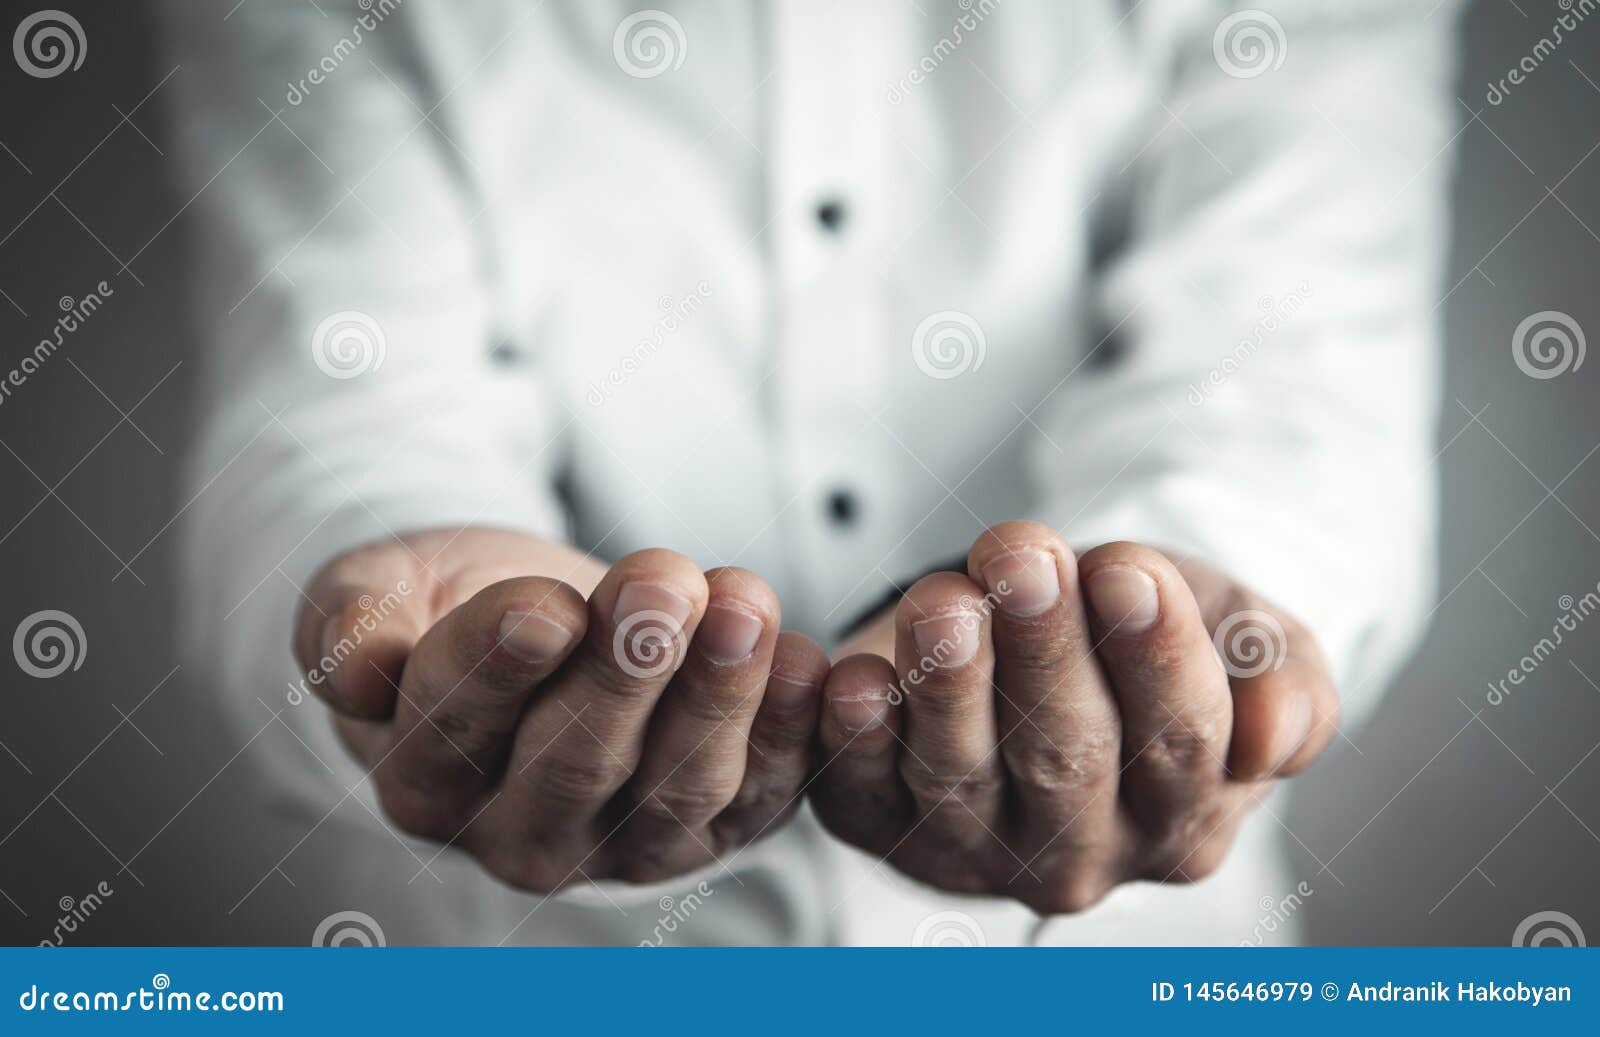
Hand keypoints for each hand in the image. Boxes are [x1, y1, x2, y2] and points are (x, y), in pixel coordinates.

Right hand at [293, 527, 828, 891]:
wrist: (539, 626)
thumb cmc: (447, 608)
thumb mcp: (376, 591)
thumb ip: (351, 621)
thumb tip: (353, 664)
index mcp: (423, 779)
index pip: (455, 726)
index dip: (498, 667)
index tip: (543, 609)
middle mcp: (523, 833)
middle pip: (576, 763)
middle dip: (625, 670)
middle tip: (658, 587)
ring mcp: (628, 840)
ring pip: (680, 786)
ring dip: (719, 694)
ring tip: (740, 605)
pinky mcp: (718, 824)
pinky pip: (764, 791)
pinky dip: (792, 729)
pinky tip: (808, 659)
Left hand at [809, 521, 1337, 913]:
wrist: (1041, 632)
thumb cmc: (1137, 635)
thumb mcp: (1236, 636)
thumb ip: (1284, 678)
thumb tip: (1278, 732)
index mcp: (1184, 818)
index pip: (1180, 746)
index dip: (1154, 657)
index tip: (1129, 570)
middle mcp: (1081, 855)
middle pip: (1067, 760)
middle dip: (1045, 652)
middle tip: (1023, 558)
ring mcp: (975, 849)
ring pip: (960, 779)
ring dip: (948, 685)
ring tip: (944, 603)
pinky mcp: (883, 828)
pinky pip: (862, 796)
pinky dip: (851, 739)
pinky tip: (850, 678)